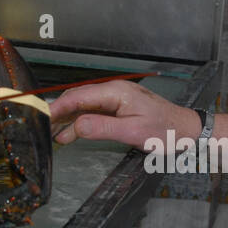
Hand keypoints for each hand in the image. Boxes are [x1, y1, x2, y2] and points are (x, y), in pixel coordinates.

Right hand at [48, 81, 199, 149]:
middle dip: (59, 113)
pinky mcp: (118, 109)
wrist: (186, 130)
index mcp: (116, 92)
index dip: (58, 107)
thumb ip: (103, 128)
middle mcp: (113, 92)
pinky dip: (80, 123)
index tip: (42, 117)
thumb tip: (76, 126)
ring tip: (52, 135)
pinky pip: (94, 113)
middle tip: (41, 128)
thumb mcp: (133, 132)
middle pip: (78, 100)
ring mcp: (115, 100)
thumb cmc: (165, 130)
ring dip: (68, 121)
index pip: (79, 96)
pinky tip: (69, 134)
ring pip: (84, 107)